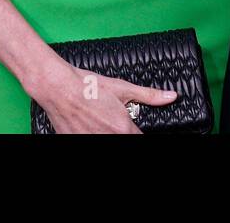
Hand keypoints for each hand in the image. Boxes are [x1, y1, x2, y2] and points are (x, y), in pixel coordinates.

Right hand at [32, 62, 177, 133]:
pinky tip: (89, 126)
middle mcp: (107, 139)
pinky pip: (90, 141)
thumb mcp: (122, 88)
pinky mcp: (75, 143)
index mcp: (123, 128)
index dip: (139, 132)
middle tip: (113, 121)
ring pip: (105, 142)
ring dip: (106, 132)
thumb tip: (171, 97)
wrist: (59, 88)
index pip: (140, 139)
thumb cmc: (87, 87)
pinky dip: (91, 134)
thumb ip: (149, 95)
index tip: (135, 128)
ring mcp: (91, 142)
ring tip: (101, 121)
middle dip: (123, 132)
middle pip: (124, 140)